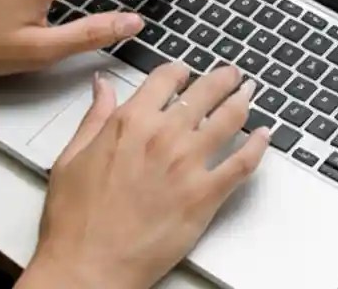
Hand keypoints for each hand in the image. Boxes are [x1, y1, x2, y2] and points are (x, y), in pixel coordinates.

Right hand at [19, 63, 270, 288]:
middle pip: (206, 91)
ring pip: (230, 118)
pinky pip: (243, 162)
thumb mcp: (72, 158)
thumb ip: (94, 117)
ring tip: (250, 94)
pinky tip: (265, 136)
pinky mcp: (207, 194)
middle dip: (223, 78)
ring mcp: (189, 164)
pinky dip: (259, 145)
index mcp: (130, 123)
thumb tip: (103, 85)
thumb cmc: (76, 220)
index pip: (166, 79)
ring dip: (243, 101)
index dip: (181, 71)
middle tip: (233, 75)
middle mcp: (164, 136)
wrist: (89, 266)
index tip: (187, 71)